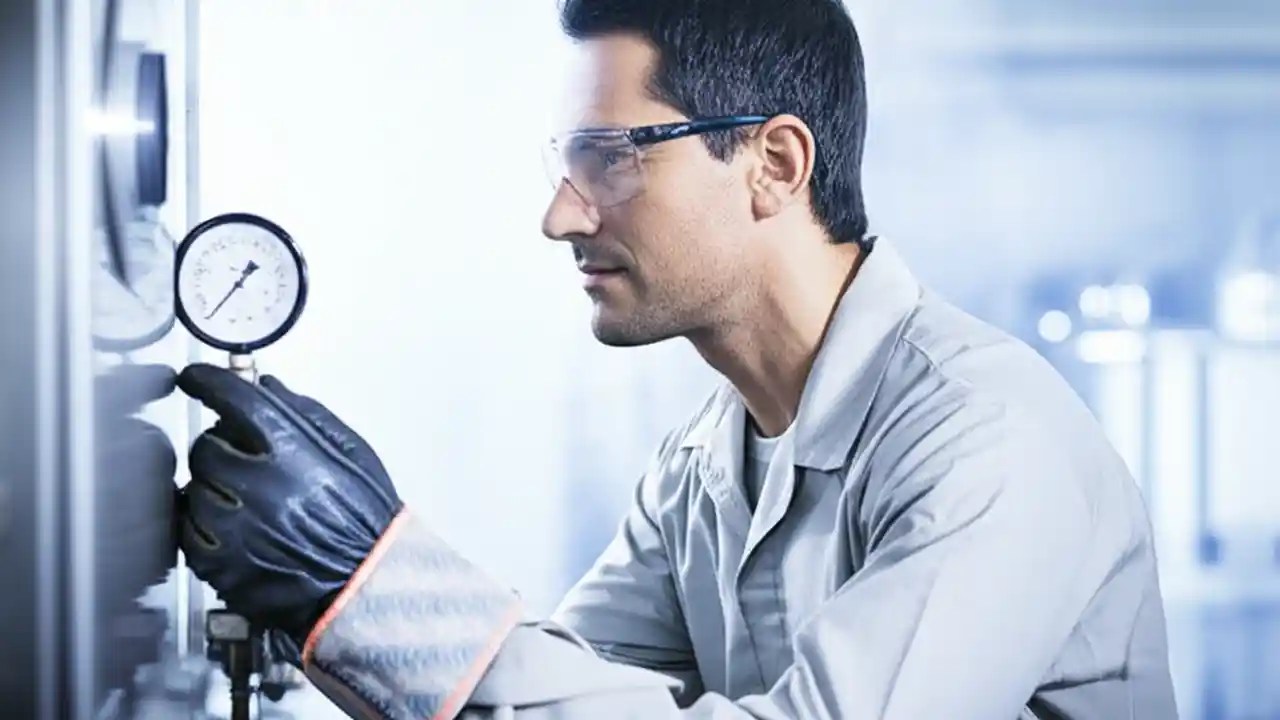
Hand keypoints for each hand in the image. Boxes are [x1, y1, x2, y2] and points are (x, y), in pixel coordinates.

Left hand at [177, 364, 402, 645]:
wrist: (367, 585)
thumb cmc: (367, 522)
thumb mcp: (353, 453)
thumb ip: (307, 413)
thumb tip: (268, 388)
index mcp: (292, 451)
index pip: (231, 400)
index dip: (206, 383)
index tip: (194, 380)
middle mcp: (258, 485)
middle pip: (206, 445)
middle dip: (223, 448)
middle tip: (248, 464)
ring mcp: (234, 527)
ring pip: (193, 487)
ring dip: (214, 489)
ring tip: (252, 503)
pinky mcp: (219, 564)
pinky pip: (187, 529)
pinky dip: (204, 524)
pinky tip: (238, 527)